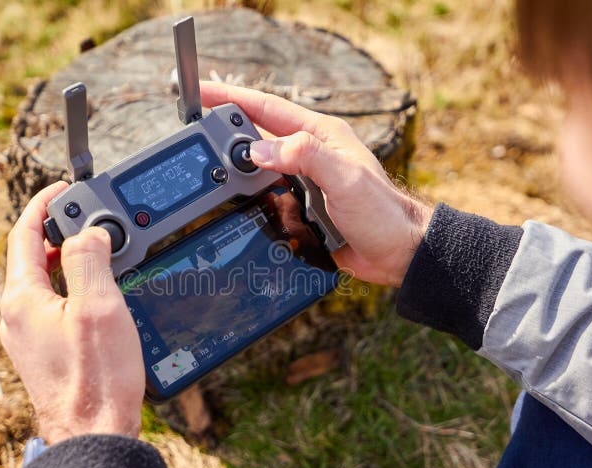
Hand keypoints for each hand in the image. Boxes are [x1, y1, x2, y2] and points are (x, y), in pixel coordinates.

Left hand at [0, 182, 143, 443]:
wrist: (94, 437)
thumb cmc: (96, 379)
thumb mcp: (98, 305)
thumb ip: (89, 258)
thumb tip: (87, 232)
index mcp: (22, 299)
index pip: (24, 234)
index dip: (43, 204)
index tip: (63, 187)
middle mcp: (17, 317)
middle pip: (33, 257)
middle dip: (62, 232)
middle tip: (94, 220)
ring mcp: (28, 337)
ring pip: (45, 282)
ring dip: (70, 260)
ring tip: (104, 252)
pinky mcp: (44, 353)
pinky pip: (54, 305)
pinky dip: (74, 287)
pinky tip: (100, 294)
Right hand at [201, 82, 432, 286]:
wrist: (396, 252)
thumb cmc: (381, 212)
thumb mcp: (344, 177)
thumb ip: (304, 156)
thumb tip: (258, 150)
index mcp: (320, 135)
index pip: (266, 108)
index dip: (231, 97)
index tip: (201, 92)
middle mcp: (309, 154)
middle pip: (256, 136)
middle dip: (226, 133)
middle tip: (195, 133)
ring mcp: (303, 181)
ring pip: (257, 170)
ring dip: (236, 173)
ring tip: (211, 175)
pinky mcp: (300, 206)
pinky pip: (266, 198)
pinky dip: (250, 201)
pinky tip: (237, 207)